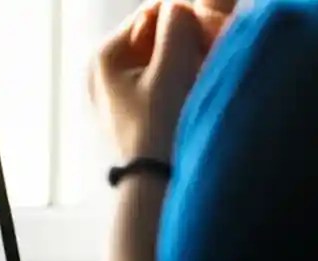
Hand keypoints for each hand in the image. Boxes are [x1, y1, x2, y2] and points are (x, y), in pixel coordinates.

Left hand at [89, 0, 233, 161]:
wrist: (156, 186)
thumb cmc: (161, 128)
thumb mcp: (172, 69)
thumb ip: (177, 26)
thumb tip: (179, 4)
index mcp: (106, 56)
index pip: (155, 12)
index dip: (188, 20)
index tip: (210, 38)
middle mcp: (105, 71)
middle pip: (159, 35)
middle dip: (190, 41)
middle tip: (213, 56)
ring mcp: (119, 92)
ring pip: (165, 57)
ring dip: (191, 60)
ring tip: (205, 77)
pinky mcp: (135, 111)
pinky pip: (165, 80)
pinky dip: (184, 80)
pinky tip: (197, 92)